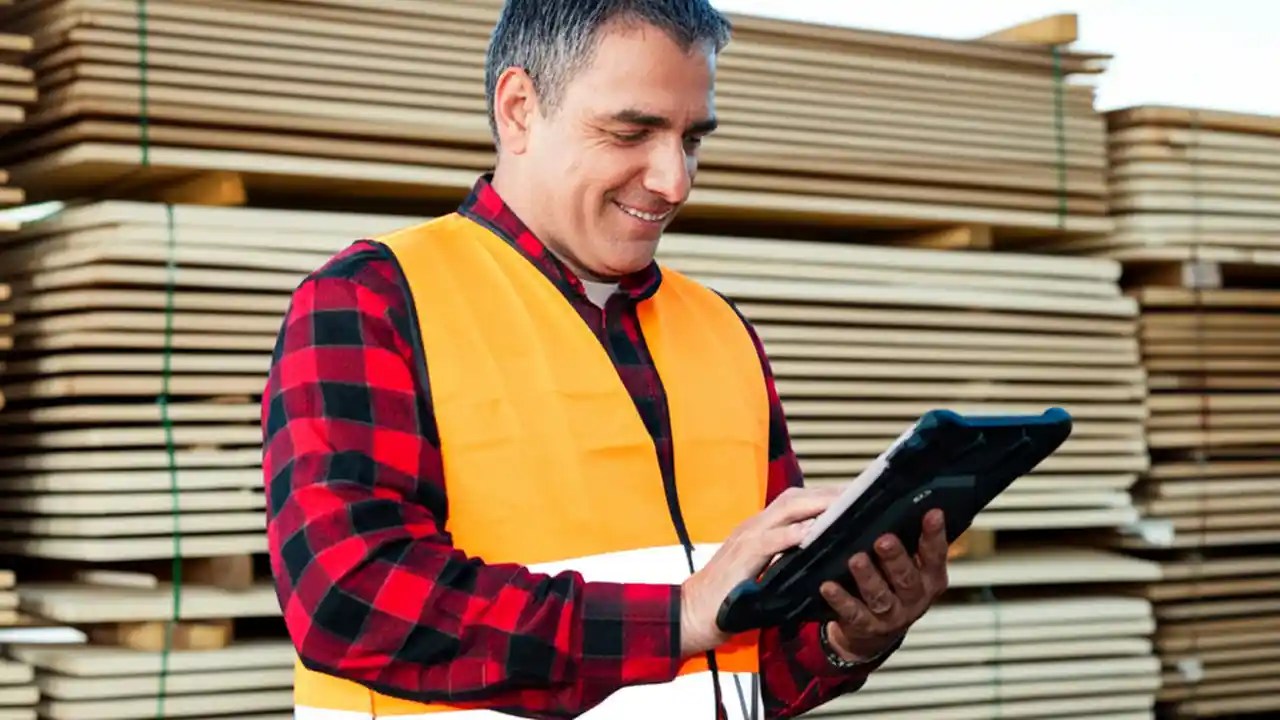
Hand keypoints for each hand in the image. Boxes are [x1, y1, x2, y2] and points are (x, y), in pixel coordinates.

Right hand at [679, 486, 840, 656]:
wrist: (690, 613)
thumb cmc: (729, 602)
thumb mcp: (762, 576)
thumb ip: (785, 564)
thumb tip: (820, 564)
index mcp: (758, 529)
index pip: (795, 502)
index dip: (823, 497)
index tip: (854, 496)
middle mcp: (753, 526)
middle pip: (795, 498)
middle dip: (828, 494)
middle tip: (861, 494)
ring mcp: (746, 538)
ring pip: (787, 510)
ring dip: (818, 505)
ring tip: (847, 506)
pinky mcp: (741, 557)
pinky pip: (771, 540)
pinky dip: (794, 534)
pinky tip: (815, 533)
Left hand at [821, 508, 949, 662]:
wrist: (874, 631)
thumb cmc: (890, 583)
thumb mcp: (906, 563)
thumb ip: (904, 539)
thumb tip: (892, 500)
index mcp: (930, 577)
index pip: (935, 554)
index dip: (935, 534)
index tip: (933, 512)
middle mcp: (915, 598)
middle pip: (907, 578)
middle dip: (896, 558)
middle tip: (884, 539)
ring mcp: (892, 615)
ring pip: (881, 596)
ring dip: (868, 578)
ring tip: (856, 559)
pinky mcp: (865, 626)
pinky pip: (852, 613)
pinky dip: (840, 599)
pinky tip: (828, 586)